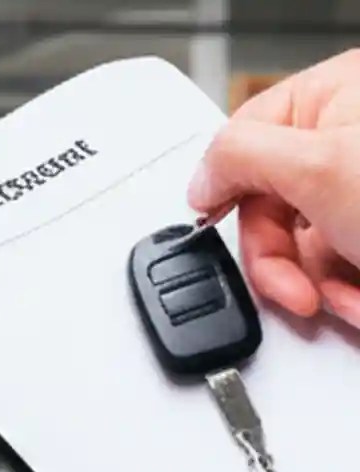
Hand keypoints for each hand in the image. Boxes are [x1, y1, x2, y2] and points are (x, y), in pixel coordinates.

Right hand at [189, 49, 359, 327]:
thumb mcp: (316, 166)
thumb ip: (238, 159)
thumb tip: (200, 178)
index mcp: (342, 96)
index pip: (248, 137)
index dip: (224, 188)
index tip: (209, 224)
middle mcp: (359, 141)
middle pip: (277, 201)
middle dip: (283, 258)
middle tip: (293, 288)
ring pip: (312, 244)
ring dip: (319, 286)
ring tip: (345, 301)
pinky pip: (346, 267)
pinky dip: (350, 295)